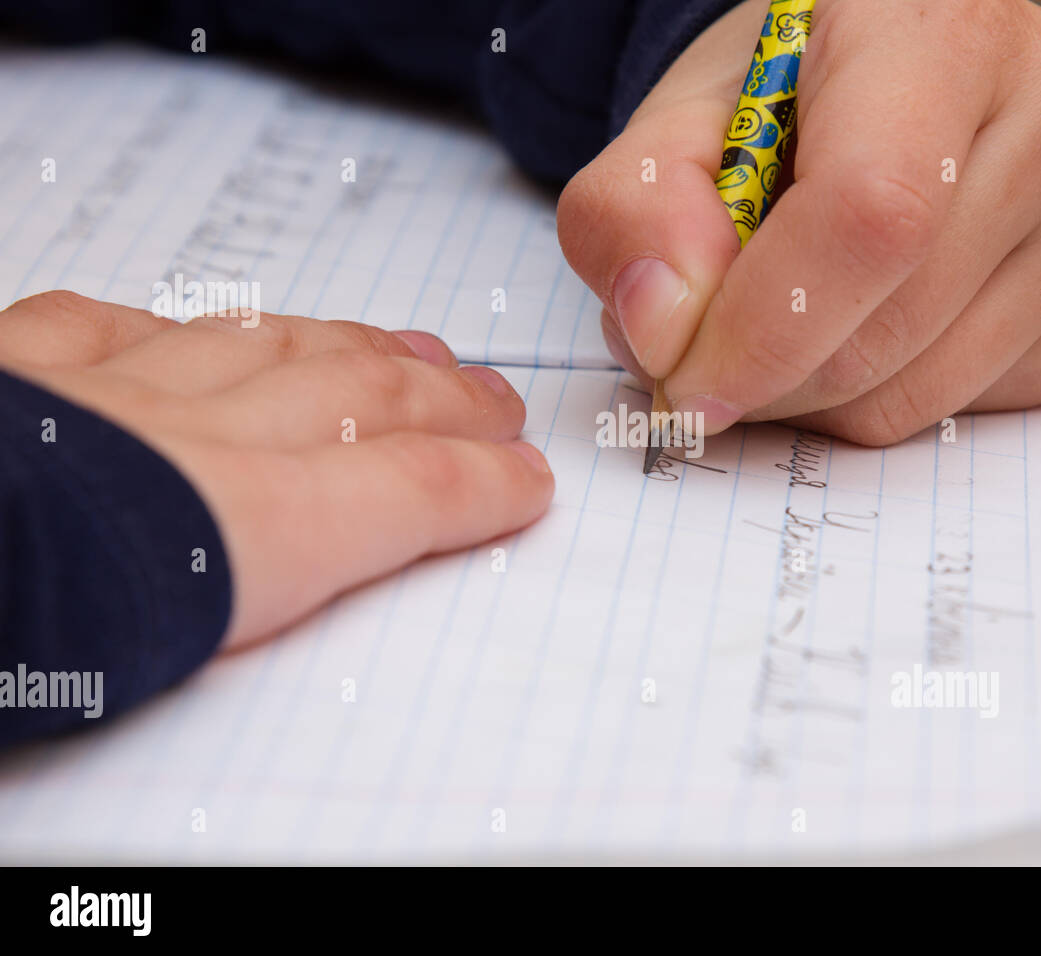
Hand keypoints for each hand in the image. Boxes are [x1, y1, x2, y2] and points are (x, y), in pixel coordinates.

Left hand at [0, 291, 552, 647]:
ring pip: (263, 346)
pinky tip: (203, 331)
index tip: (526, 485)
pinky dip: (182, 331)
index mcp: (232, 530)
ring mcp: (105, 394)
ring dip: (350, 347)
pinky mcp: (22, 370)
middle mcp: (187, 443)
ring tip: (408, 350)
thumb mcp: (155, 689)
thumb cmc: (12, 643)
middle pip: (350, 399)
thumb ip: (254, 605)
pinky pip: (116, 329)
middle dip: (441, 400)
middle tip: (494, 400)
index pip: (395, 493)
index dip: (476, 486)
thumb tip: (295, 591)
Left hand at [557, 0, 1040, 442]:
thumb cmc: (787, 105)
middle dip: (769, 379)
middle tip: (711, 359)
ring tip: (787, 328)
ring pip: (921, 394)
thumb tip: (667, 330)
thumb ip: (636, 211)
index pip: (871, 214)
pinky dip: (882, 401)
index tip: (687, 382)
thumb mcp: (681, 126)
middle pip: (893, 325)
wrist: (891, 99)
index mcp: (948, 29)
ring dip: (817, 399)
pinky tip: (865, 332)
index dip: (764, 326)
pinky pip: (966, 415)